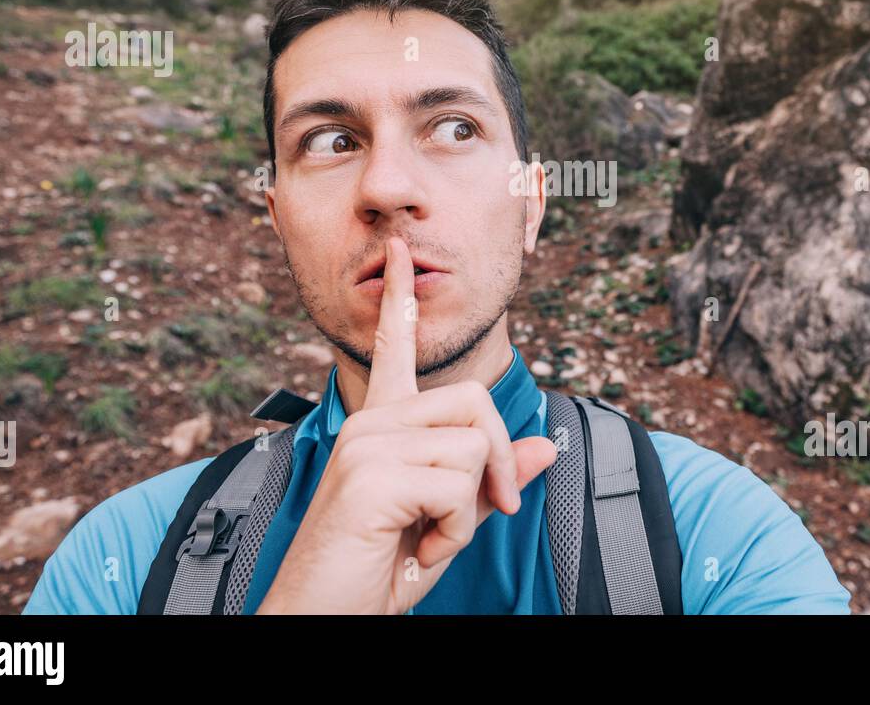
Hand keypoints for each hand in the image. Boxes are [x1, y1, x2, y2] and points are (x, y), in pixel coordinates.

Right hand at [255, 236, 556, 613]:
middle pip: (474, 402)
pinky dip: (454, 532)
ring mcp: (366, 444)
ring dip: (467, 510)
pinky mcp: (371, 475)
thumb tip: (545, 447)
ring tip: (426, 537)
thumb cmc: (378, 571)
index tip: (400, 250)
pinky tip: (416, 548)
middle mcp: (370, 423)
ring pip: (472, 448)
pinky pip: (457, 487)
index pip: (393, 350)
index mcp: (380, 427)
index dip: (400, 300)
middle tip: (492, 510)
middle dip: (498, 461)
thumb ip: (491, 480)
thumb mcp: (449, 522)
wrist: (323, 618)